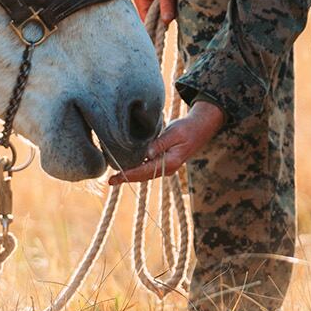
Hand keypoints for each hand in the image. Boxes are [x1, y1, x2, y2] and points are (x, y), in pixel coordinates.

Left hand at [109, 100, 225, 183]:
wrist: (200, 129)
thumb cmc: (187, 129)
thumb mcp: (173, 133)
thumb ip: (160, 143)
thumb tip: (146, 154)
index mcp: (170, 162)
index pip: (145, 171)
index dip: (129, 175)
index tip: (116, 178)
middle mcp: (168, 168)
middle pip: (143, 176)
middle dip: (127, 178)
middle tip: (110, 181)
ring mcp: (167, 167)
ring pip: (146, 174)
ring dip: (131, 175)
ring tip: (116, 177)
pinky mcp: (165, 163)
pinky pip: (149, 169)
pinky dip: (138, 169)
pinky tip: (128, 167)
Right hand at [132, 0, 177, 34]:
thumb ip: (166, 4)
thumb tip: (167, 21)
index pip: (146, 22)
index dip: (155, 29)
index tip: (166, 33)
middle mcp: (143, 0)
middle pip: (153, 18)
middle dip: (164, 19)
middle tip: (174, 17)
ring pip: (159, 12)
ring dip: (168, 12)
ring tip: (176, 7)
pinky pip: (162, 5)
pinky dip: (170, 6)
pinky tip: (175, 1)